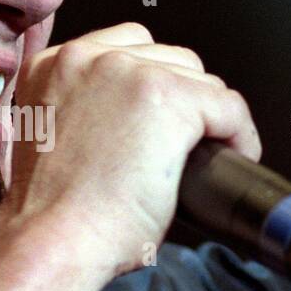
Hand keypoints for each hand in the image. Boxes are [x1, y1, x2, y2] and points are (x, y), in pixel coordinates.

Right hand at [0, 22, 261, 281]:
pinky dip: (239, 136)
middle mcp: (87, 58)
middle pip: (167, 58)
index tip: (159, 122)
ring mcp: (128, 72)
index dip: (151, 85)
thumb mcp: (56, 140)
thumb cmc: (52, 215)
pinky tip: (230, 160)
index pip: (125, 49)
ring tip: (205, 156)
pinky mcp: (168, 98)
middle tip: (183, 144)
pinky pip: (228, 107)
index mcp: (52, 65)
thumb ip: (84, 113)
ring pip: (200, 80)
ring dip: (207, 117)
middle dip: (182, 99)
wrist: (51, 241)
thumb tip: (133, 125)